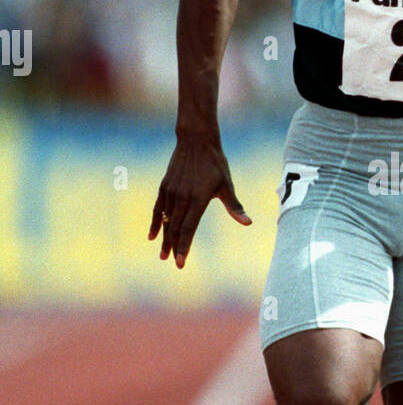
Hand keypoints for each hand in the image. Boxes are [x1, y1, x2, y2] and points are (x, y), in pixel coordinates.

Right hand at [148, 133, 250, 268]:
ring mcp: (171, 193)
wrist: (196, 141)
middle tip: (172, 263)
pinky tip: (152, 235)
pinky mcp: (164, 187)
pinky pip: (157, 209)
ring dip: (164, 238)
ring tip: (163, 254)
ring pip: (166, 221)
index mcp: (198, 200)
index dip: (184, 247)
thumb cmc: (215, 164)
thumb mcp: (227, 185)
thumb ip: (234, 207)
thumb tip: (248, 223)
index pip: (188, 229)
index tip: (180, 263)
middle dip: (173, 247)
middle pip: (175, 228)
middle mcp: (182, 198)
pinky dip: (155, 223)